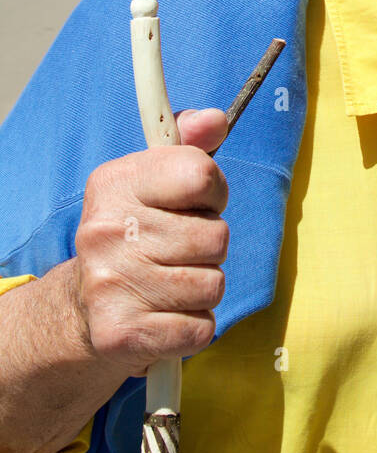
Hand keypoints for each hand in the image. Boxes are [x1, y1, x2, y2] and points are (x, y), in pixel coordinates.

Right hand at [74, 108, 229, 375]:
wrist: (84, 307)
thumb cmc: (137, 232)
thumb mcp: (155, 178)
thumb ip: (191, 143)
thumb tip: (215, 119)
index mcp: (114, 183)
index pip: (200, 174)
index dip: (213, 192)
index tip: (195, 203)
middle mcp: (105, 231)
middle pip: (216, 236)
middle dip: (209, 246)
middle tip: (177, 250)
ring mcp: (110, 284)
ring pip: (214, 284)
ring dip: (203, 287)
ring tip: (172, 281)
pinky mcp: (121, 333)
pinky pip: (202, 328)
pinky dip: (195, 326)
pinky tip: (167, 314)